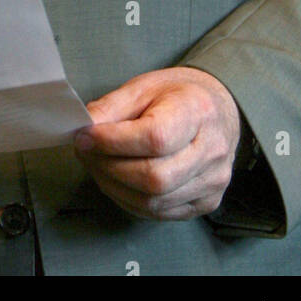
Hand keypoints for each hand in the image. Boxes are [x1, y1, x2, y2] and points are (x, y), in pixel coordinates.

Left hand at [73, 66, 240, 220]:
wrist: (218, 109)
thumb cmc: (177, 96)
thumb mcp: (143, 86)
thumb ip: (111, 107)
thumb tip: (83, 130)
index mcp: (198, 112)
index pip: (156, 138)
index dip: (114, 141)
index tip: (85, 136)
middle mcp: (212, 151)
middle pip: (155, 177)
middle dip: (109, 167)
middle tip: (86, 152)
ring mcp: (213, 182)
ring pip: (154, 202)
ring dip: (114, 187)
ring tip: (98, 165)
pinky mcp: (206, 203)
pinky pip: (159, 213)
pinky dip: (129, 200)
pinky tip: (118, 181)